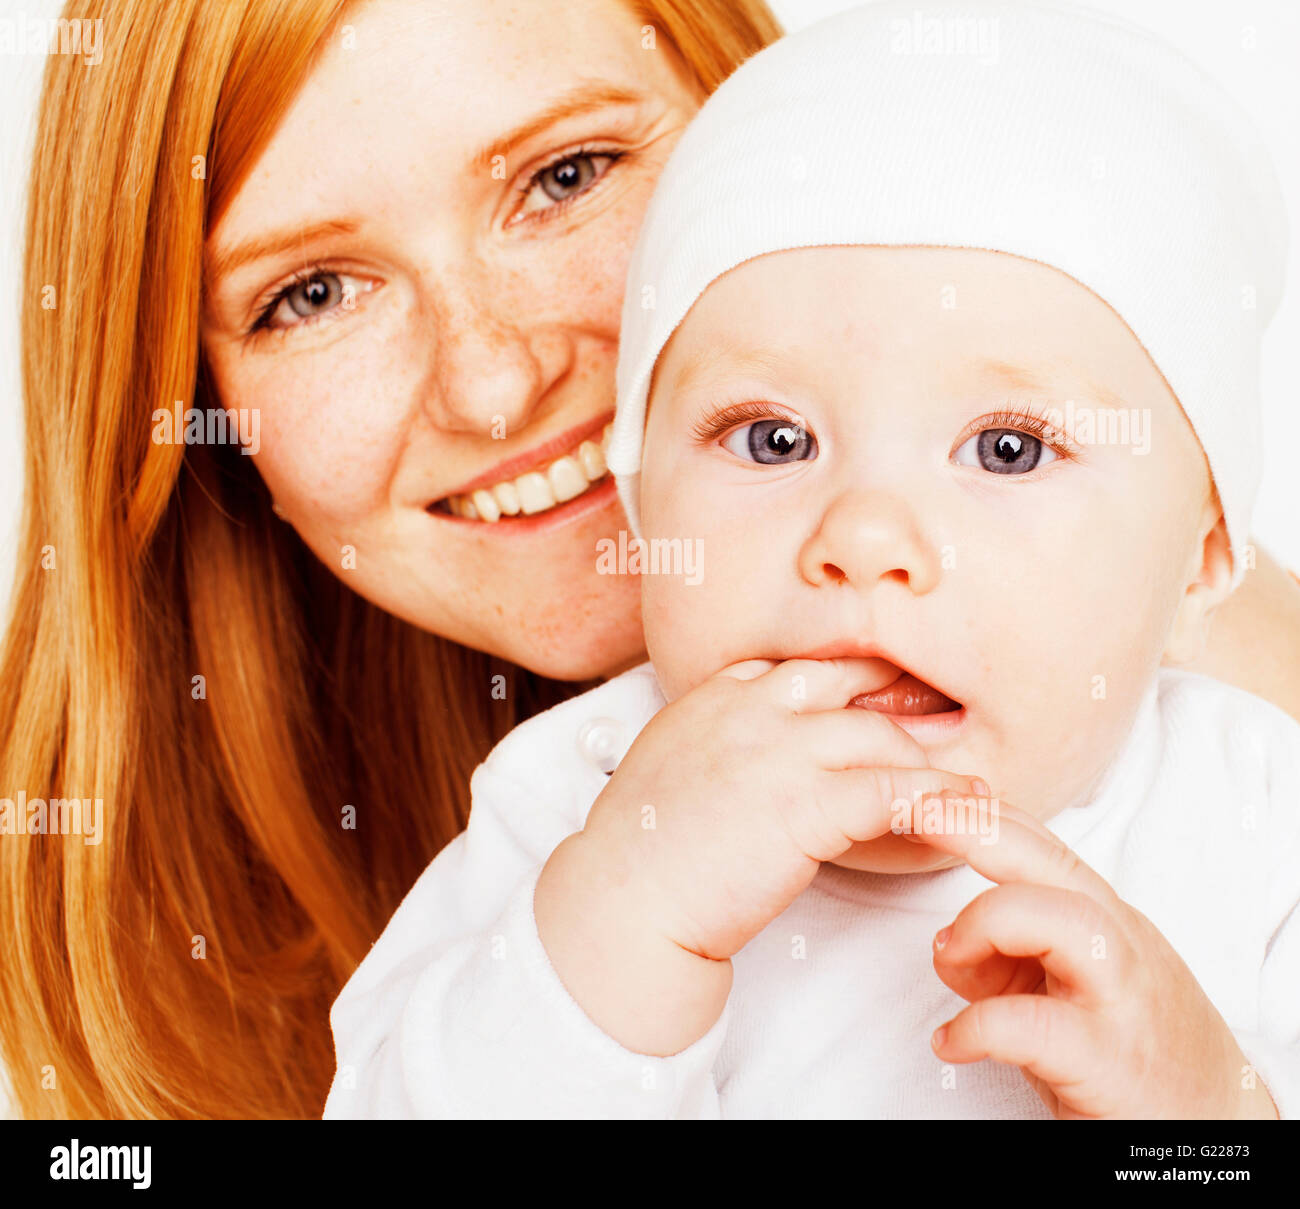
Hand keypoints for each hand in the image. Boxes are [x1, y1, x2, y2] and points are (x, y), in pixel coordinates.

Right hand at [535, 658, 978, 1054]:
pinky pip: (895, 791)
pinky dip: (939, 800)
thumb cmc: (640, 850)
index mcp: (715, 695)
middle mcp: (752, 708)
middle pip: (847, 681)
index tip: (872, 698)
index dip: (842, 683)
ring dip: (924, 755)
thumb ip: (713, 744)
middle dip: (895, 696)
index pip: (795, 669)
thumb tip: (748, 763)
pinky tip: (967, 809)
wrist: (623, 898)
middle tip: (937, 715)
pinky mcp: (809, 802)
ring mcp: (782, 749)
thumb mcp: (668, 766)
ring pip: (879, 732)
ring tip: (961, 776)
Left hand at [905, 789, 1278, 1118]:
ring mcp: (1117, 994)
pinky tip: (951, 1041)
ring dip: (986, 924)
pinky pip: (1032, 1025)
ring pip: (1057, 920)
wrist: (1214, 1118)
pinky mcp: (1107, 1058)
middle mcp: (1114, 938)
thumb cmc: (1132, 1040)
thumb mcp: (1069, 980)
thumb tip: (942, 945)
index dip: (973, 809)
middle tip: (911, 818)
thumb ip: (1007, 954)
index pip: (1034, 840)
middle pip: (1045, 860)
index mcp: (1098, 911)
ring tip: (947, 953)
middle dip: (972, 827)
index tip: (915, 795)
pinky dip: (976, 1028)